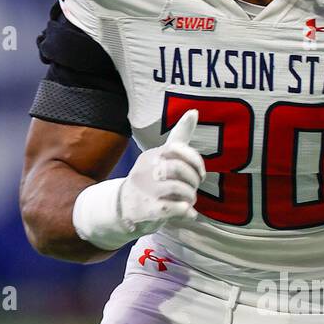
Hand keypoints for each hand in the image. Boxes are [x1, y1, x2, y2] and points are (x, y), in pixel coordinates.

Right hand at [118, 110, 204, 232]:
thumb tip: (194, 111)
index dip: (196, 162)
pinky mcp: (146, 209)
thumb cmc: (150, 179)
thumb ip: (179, 136)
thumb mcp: (162, 156)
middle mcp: (147, 169)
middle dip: (194, 181)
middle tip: (193, 189)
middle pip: (179, 169)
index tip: (201, 174)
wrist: (122, 207)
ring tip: (188, 201)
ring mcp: (146, 189)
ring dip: (191, 197)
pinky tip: (187, 212)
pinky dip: (185, 210)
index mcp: (153, 154)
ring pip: (179, 189)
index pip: (178, 148)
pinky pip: (172, 208)